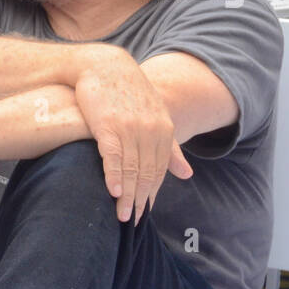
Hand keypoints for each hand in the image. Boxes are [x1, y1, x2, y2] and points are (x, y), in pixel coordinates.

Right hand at [74, 46, 191, 222]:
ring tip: (122, 216)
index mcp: (164, 130)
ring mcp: (130, 128)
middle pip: (147, 173)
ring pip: (132, 169)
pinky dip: (114, 176)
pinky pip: (114, 157)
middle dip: (141, 201)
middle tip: (133, 223)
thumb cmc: (124, 92)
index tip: (145, 213)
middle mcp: (151, 130)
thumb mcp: (153, 116)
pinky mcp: (108, 125)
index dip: (152, 193)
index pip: (160, 170)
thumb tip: (187, 174)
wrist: (102, 65)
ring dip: (128, 196)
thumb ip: (170, 147)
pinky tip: (113, 192)